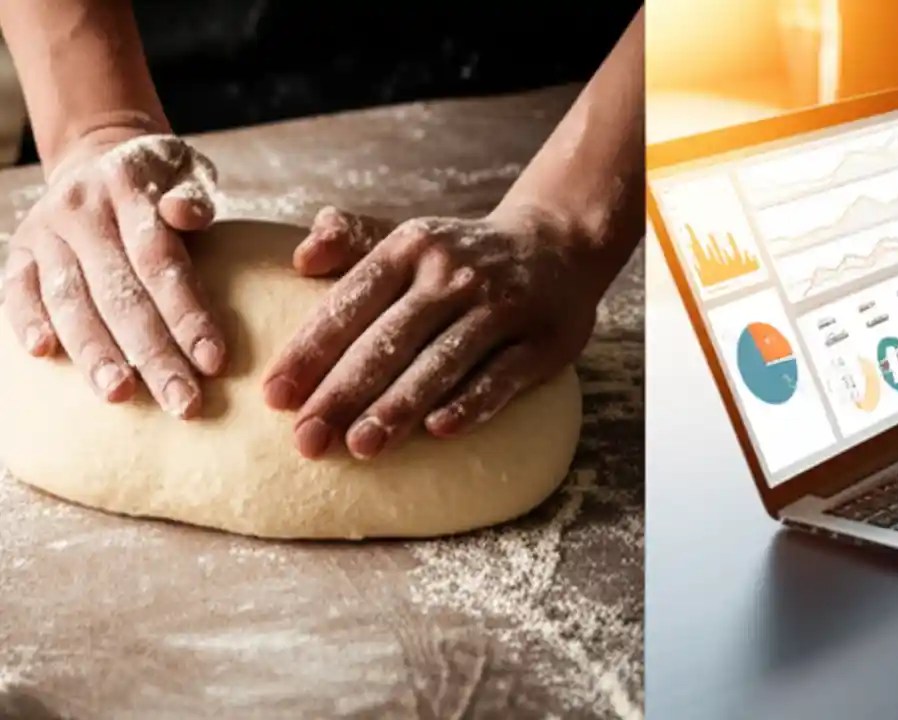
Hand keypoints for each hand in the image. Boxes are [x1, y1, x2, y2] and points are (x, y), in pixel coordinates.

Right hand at [3, 130, 223, 417]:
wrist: (96, 156)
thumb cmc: (160, 182)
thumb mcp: (187, 173)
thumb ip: (194, 197)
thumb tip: (187, 214)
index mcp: (130, 188)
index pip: (161, 261)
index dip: (187, 314)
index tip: (214, 362)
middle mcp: (83, 209)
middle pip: (120, 292)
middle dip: (153, 354)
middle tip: (183, 403)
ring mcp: (45, 230)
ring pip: (70, 299)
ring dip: (95, 351)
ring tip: (121, 395)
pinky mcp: (19, 249)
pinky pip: (16, 288)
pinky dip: (26, 320)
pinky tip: (43, 355)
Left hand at [265, 205, 601, 458]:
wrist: (560, 243)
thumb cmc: (464, 255)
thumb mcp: (411, 238)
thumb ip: (353, 242)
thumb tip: (301, 257)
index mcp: (411, 247)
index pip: (352, 301)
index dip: (312, 351)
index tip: (274, 398)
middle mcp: (454, 273)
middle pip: (391, 338)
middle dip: (344, 392)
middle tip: (307, 440)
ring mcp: (502, 306)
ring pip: (442, 361)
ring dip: (399, 405)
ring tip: (361, 446)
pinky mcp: (544, 340)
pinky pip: (503, 376)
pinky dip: (471, 403)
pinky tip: (439, 431)